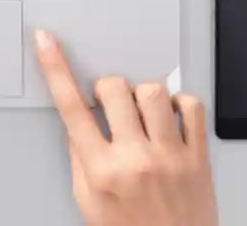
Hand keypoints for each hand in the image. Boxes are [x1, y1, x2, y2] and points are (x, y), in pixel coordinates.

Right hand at [34, 30, 217, 225]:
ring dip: (143, 94)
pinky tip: (172, 116)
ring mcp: (170, 157)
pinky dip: (181, 103)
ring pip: (153, 91)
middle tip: (111, 103)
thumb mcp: (90, 204)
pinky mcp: (199, 157)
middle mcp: (136, 160)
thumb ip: (80, 159)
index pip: (71, 107)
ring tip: (144, 113)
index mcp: (102, 172)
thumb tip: (76, 121)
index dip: (55, 68)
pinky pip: (192, 106)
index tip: (47, 42)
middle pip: (114, 89)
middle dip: (108, 88)